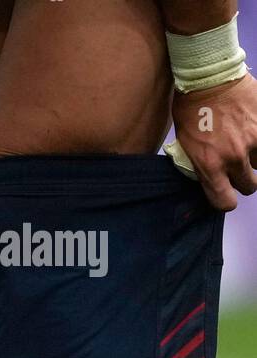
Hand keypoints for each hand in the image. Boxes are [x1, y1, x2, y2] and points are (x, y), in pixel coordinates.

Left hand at [172, 73, 256, 210]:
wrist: (209, 77)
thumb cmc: (190, 109)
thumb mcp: (185, 143)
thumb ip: (201, 163)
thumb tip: (210, 176)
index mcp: (209, 165)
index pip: (224, 201)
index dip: (225, 200)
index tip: (225, 194)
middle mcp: (234, 157)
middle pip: (249, 186)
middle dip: (243, 179)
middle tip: (237, 167)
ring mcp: (254, 140)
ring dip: (254, 159)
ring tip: (246, 145)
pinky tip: (252, 131)